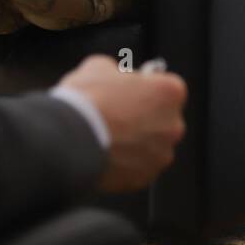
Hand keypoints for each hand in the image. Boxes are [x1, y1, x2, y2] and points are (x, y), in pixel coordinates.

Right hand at [58, 55, 187, 192]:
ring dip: (136, 142)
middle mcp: (174, 125)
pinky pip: (139, 167)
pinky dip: (126, 163)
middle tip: (117, 116)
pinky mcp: (146, 177)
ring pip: (152, 145)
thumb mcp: (99, 67)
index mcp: (170, 92)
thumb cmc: (87, 99)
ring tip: (108, 138)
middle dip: (144, 117)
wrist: (69, 139)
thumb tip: (114, 77)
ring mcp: (162, 154)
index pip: (165, 88)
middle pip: (162, 119)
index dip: (144, 88)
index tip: (129, 92)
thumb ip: (116, 72)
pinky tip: (106, 154)